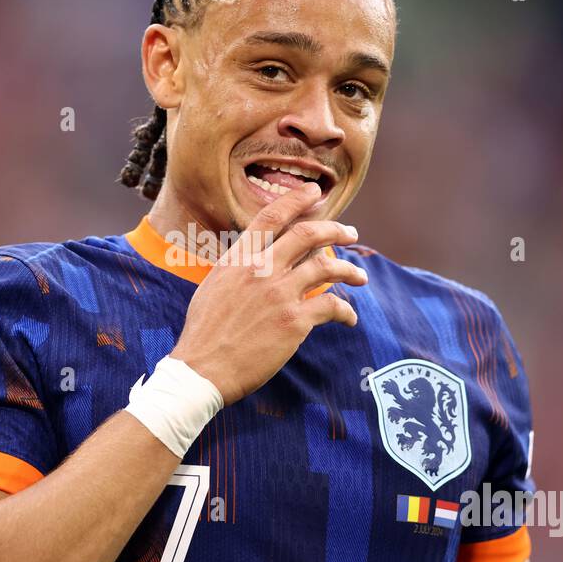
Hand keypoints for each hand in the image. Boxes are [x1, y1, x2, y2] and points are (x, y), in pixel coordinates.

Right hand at [171, 182, 366, 405]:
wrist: (202, 369)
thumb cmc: (204, 333)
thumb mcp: (214, 287)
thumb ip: (237, 269)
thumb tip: (254, 261)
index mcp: (238, 259)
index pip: (270, 217)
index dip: (295, 199)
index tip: (314, 192)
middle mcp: (261, 269)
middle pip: (308, 234)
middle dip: (335, 230)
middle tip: (350, 233)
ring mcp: (280, 294)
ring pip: (326, 267)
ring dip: (349, 270)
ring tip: (360, 276)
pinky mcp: (295, 321)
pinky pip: (332, 306)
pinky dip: (346, 311)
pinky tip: (349, 317)